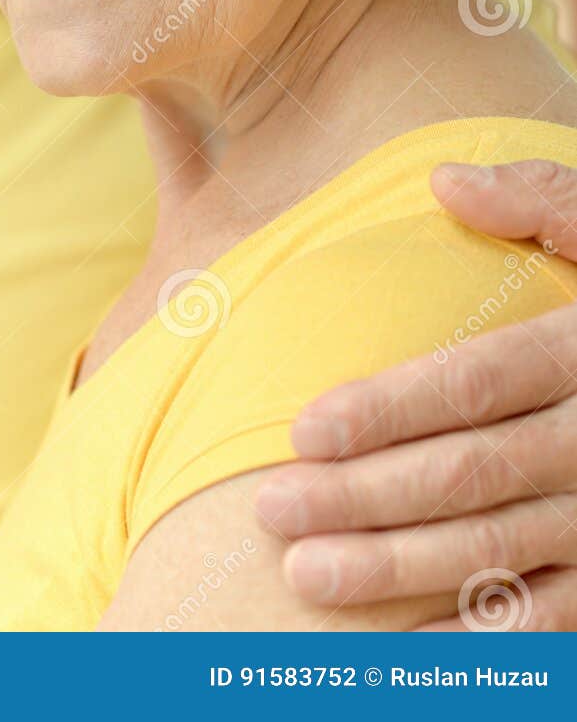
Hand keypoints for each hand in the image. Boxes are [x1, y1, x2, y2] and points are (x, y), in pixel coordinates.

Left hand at [254, 159, 576, 629]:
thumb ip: (540, 200)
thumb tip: (444, 179)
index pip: (474, 385)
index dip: (386, 409)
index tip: (302, 430)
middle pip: (469, 475)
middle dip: (365, 497)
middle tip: (274, 509)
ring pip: (496, 550)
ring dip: (398, 570)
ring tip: (307, 575)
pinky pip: (555, 615)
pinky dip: (483, 634)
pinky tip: (407, 644)